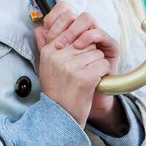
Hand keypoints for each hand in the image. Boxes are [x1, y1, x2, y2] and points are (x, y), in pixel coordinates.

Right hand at [41, 3, 126, 135]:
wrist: (61, 117)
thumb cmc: (56, 90)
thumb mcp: (46, 66)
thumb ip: (45, 45)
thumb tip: (42, 28)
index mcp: (49, 51)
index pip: (72, 32)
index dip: (79, 44)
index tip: (78, 57)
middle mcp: (58, 57)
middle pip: (86, 41)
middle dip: (89, 53)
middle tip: (84, 68)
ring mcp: (71, 67)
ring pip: (96, 52)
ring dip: (97, 64)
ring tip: (88, 76)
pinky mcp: (84, 77)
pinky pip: (103, 64)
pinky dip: (103, 73)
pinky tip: (95, 82)